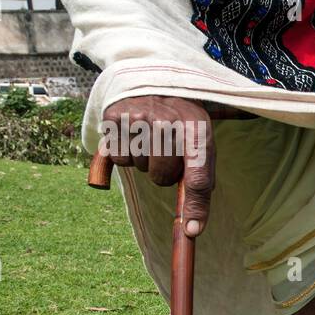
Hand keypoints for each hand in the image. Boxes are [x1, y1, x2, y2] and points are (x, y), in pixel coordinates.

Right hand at [100, 95, 215, 235]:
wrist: (152, 83)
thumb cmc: (181, 124)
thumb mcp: (199, 144)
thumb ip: (200, 183)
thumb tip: (192, 230)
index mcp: (197, 126)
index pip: (198, 175)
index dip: (195, 205)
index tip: (190, 230)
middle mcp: (168, 119)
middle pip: (162, 176)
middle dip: (164, 173)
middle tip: (166, 153)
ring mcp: (138, 115)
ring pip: (138, 167)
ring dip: (143, 162)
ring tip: (149, 138)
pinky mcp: (113, 116)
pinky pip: (119, 159)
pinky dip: (125, 154)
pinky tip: (133, 135)